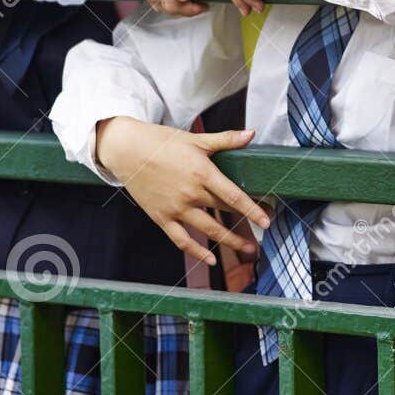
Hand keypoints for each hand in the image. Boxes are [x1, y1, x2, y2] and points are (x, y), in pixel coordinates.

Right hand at [94, 118, 270, 264]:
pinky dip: (197, 252)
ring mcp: (175, 208)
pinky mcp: (161, 217)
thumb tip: (252, 134)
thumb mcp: (196, 139)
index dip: (252, 210)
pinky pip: (182, 240)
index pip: (233, 196)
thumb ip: (226, 140)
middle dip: (246, 224)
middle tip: (264, 233)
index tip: (267, 221)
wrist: (127, 151)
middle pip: (224, 213)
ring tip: (247, 249)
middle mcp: (190, 193)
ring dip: (229, 241)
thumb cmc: (162, 142)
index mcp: (201, 172)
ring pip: (208, 230)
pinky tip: (212, 260)